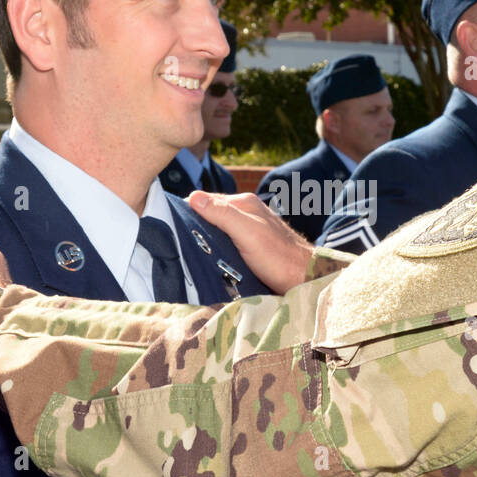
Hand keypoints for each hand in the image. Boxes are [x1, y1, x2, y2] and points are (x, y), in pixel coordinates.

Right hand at [187, 191, 311, 293]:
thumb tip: (194, 196)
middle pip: (212, 214)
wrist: (305, 279)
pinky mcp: (253, 244)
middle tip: (176, 241)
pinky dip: (217, 247)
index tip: (170, 225)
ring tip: (189, 251)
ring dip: (206, 238)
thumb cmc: (278, 258)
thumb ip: (222, 214)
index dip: (188, 210)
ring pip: (219, 229)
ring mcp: (251, 228)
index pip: (206, 199)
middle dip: (195, 224)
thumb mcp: (247, 233)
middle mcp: (248, 211)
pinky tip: (211, 257)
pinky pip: (227, 241)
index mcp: (245, 203)